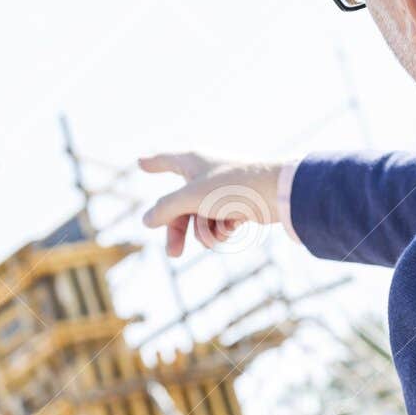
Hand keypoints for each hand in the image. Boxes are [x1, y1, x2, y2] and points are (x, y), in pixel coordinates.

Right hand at [139, 153, 283, 256]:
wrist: (275, 193)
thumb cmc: (231, 187)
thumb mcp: (190, 198)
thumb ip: (165, 209)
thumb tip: (146, 220)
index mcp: (192, 162)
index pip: (166, 160)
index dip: (153, 163)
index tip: (140, 163)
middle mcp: (205, 174)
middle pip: (179, 206)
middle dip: (177, 231)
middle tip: (174, 254)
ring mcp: (221, 192)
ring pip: (199, 219)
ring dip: (206, 231)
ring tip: (217, 232)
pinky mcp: (237, 205)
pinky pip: (218, 223)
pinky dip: (222, 230)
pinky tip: (232, 228)